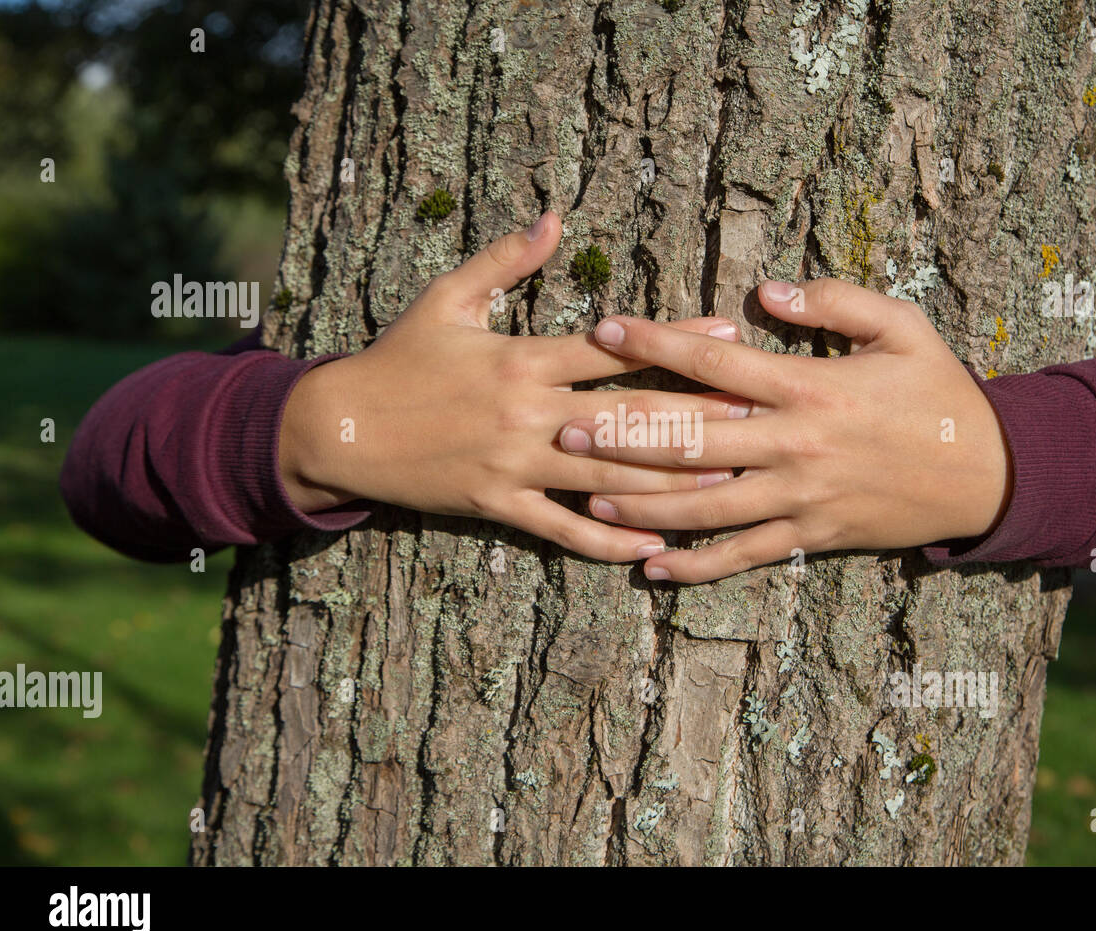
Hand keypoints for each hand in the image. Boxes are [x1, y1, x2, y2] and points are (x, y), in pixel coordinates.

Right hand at [278, 212, 749, 561]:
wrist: (339, 428)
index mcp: (522, 358)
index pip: (613, 348)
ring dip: (671, 480)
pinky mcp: (499, 506)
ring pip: (608, 476)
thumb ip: (504, 260)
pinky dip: (609, 541)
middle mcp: (529, 413)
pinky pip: (563, 529)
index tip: (727, 335)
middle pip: (628, 416)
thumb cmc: (397, 359)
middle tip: (756, 418)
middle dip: (696, 417)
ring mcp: (516, 465)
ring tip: (729, 483)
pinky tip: (655, 548)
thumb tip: (553, 216)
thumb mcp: (445, 298)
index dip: (673, 341)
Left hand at [555, 277, 1011, 580]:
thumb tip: (766, 288)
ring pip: (706, 507)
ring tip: (588, 495)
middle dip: (625, 435)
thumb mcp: (902, 327)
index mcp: (810, 387)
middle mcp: (795, 445)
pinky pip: (745, 556)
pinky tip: (650, 568)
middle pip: (693, 441)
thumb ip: (834, 303)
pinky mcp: (811, 537)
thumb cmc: (941, 392)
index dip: (656, 343)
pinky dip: (697, 567)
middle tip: (565, 429)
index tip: (604, 328)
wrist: (989, 473)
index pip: (715, 363)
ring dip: (643, 504)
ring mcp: (800, 498)